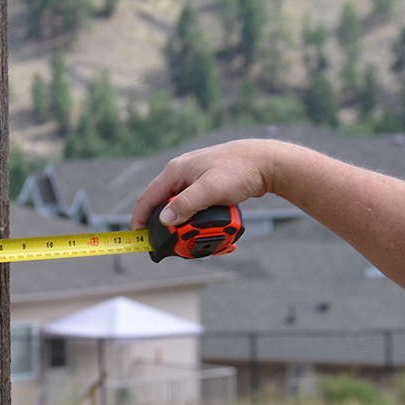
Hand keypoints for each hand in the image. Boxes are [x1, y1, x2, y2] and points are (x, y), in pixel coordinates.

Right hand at [129, 140, 275, 229]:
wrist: (266, 162)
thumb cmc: (239, 170)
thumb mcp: (210, 190)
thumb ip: (185, 205)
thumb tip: (164, 220)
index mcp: (176, 171)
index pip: (148, 197)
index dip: (140, 218)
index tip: (138, 236)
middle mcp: (182, 174)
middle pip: (165, 205)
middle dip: (170, 226)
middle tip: (176, 242)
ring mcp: (195, 180)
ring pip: (182, 208)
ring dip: (188, 224)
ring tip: (199, 236)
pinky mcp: (208, 186)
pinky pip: (197, 207)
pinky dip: (200, 219)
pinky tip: (209, 226)